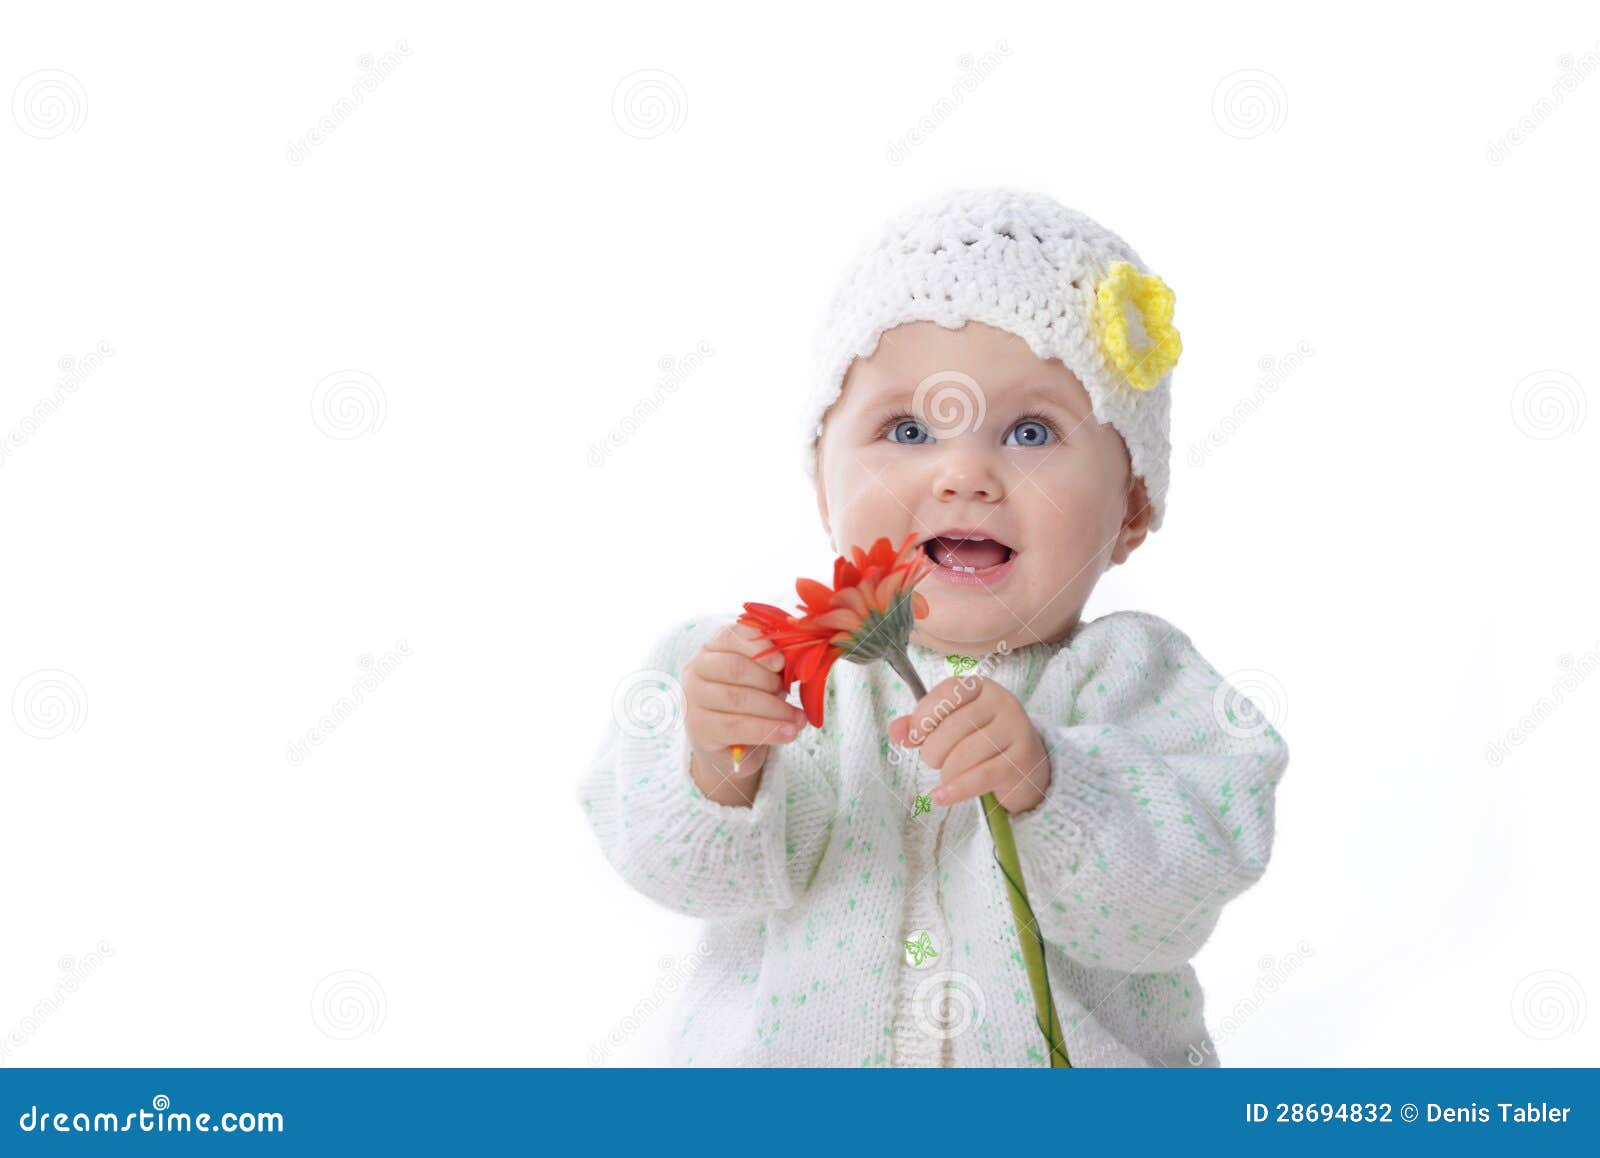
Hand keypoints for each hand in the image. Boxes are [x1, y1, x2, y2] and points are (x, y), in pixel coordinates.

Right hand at [683, 623, 808, 803]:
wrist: (730, 743)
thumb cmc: (748, 700)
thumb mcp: (759, 676)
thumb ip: (772, 664)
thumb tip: (797, 663)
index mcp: (711, 648)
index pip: (729, 636)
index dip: (757, 646)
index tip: (781, 661)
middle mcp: (696, 670)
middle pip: (734, 668)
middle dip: (768, 681)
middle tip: (790, 693)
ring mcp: (694, 700)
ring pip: (738, 699)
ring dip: (775, 709)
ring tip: (798, 718)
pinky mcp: (700, 729)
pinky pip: (737, 727)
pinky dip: (768, 730)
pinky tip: (788, 732)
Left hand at [888, 675, 1049, 814]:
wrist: (1025, 766)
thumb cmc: (981, 741)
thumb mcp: (949, 726)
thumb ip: (920, 726)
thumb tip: (896, 731)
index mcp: (980, 686)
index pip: (946, 693)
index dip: (923, 717)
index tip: (914, 738)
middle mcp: (1002, 701)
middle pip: (953, 727)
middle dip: (933, 752)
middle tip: (935, 762)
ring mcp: (1016, 729)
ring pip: (966, 754)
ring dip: (946, 772)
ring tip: (946, 778)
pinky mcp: (1023, 759)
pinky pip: (982, 776)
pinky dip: (957, 790)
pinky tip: (941, 797)